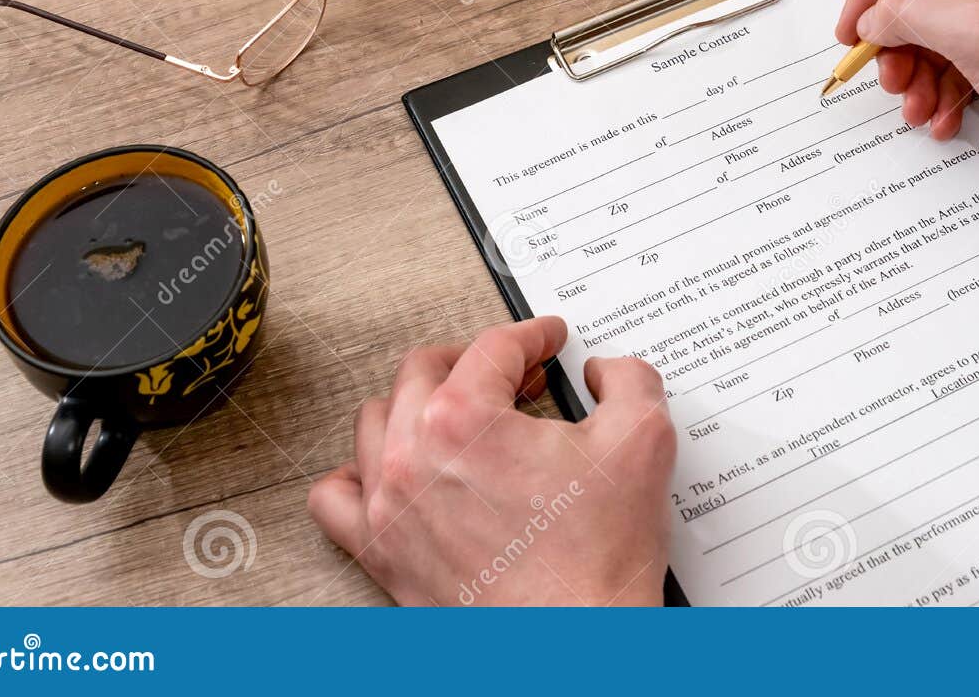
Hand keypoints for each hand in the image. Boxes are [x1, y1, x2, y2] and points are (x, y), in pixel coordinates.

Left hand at [307, 316, 674, 605]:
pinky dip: (360, 474)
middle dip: (476, 361)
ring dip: (419, 405)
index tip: (547, 340)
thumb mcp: (642, 441)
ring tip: (461, 413)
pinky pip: (336, 497)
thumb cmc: (596, 561)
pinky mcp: (381, 553)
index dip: (531, 334)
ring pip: (376, 421)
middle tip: (516, 374)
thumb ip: (627, 379)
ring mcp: (389, 508)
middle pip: (424, 370)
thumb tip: (605, 372)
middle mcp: (412, 458)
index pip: (493, 346)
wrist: (578, 644)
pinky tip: (398, 471)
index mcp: (464, 420)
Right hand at [835, 0, 978, 185]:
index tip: (854, 30)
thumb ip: (915, 12)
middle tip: (891, 79)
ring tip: (919, 109)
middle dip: (901, 42)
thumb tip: (877, 11)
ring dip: (921, 73)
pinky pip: (967, 56)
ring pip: (942, 30)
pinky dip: (948, 87)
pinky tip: (945, 117)